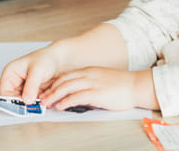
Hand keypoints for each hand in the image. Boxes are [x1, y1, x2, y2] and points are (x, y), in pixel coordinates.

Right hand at [0, 43, 66, 101]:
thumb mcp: (37, 71)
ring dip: (32, 105)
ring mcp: (24, 88)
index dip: (12, 101)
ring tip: (42, 102)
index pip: (5, 92)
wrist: (60, 59)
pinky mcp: (33, 93)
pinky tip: (46, 101)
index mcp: (10, 73)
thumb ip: (31, 86)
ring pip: (24, 103)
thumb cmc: (47, 58)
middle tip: (33, 107)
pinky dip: (39, 104)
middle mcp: (15, 82)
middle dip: (23, 105)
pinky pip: (33, 103)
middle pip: (14, 100)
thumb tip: (26, 100)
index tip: (23, 105)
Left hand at [39, 67, 154, 111]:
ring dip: (54, 95)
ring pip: (67, 87)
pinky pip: (77, 96)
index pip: (66, 75)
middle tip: (41, 97)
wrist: (137, 85)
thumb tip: (80, 95)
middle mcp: (88, 74)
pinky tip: (60, 106)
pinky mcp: (97, 93)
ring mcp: (92, 83)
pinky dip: (66, 101)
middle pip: (63, 80)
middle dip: (50, 89)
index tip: (45, 90)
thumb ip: (90, 84)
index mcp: (89, 71)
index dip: (54, 83)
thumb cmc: (122, 86)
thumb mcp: (102, 80)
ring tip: (46, 103)